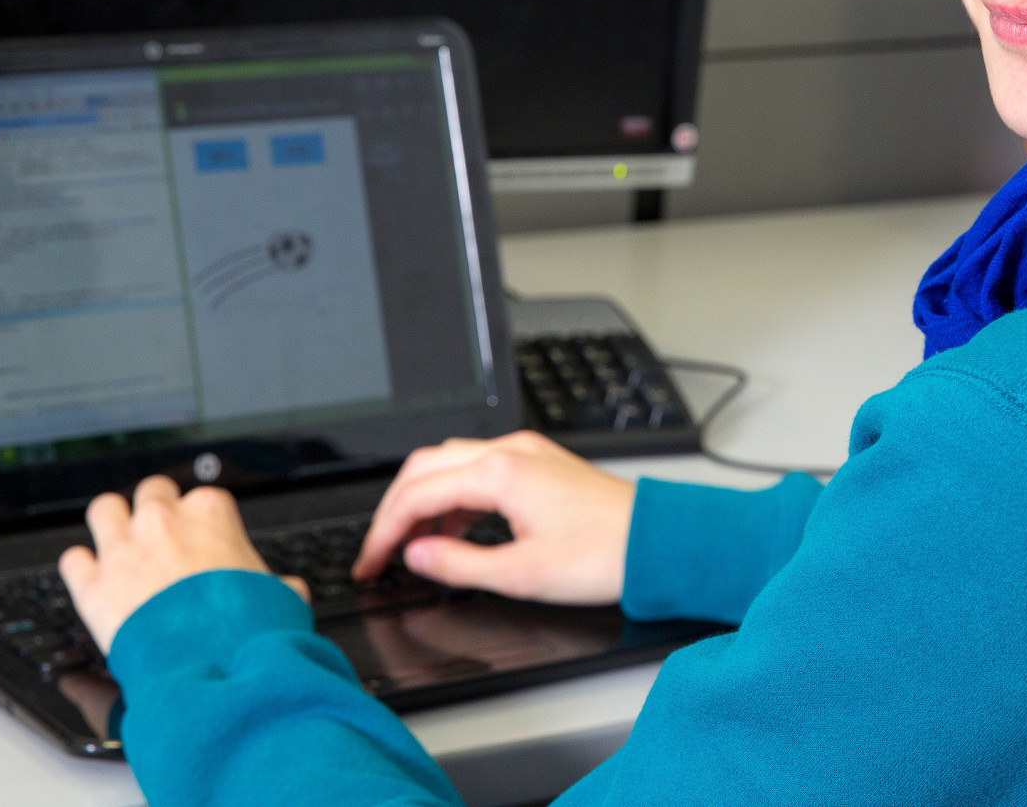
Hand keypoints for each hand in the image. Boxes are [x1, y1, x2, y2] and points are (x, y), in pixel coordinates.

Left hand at [58, 475, 309, 652]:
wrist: (210, 663)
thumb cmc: (244, 627)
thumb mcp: (277, 595)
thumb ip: (278, 585)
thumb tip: (290, 591)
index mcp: (210, 512)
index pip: (201, 497)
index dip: (200, 521)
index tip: (202, 540)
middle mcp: (162, 520)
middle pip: (150, 490)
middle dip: (154, 511)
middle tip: (159, 536)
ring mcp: (123, 549)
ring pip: (103, 509)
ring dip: (110, 524)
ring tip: (119, 544)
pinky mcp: (93, 584)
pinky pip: (73, 559)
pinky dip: (80, 568)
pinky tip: (92, 578)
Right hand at [353, 430, 633, 605]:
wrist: (658, 543)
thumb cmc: (606, 555)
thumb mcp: (522, 574)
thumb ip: (458, 564)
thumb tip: (415, 557)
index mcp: (500, 472)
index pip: (417, 494)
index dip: (383, 533)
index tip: (368, 564)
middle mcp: (511, 452)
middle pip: (424, 468)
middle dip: (393, 510)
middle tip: (378, 553)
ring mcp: (527, 454)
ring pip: (449, 464)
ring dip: (422, 501)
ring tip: (409, 547)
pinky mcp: (540, 465)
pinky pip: (477, 470)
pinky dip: (453, 498)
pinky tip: (451, 532)